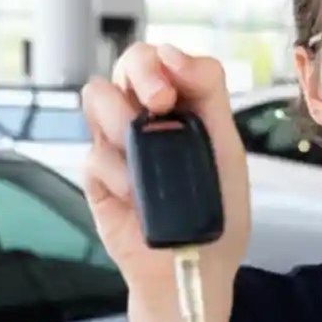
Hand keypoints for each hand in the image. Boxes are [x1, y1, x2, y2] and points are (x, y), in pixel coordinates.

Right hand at [81, 43, 250, 303]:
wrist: (193, 268)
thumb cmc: (216, 212)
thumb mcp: (226, 146)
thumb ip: (209, 93)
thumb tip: (173, 54)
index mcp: (184, 104)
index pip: (165, 58)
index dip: (165, 62)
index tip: (174, 91)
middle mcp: (148, 116)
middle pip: (128, 63)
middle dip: (141, 74)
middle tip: (160, 102)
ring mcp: (118, 143)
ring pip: (98, 96)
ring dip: (124, 124)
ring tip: (147, 162)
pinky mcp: (97, 175)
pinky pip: (94, 155)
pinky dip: (120, 177)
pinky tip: (138, 199)